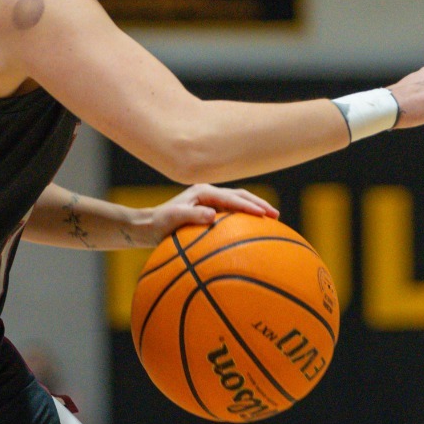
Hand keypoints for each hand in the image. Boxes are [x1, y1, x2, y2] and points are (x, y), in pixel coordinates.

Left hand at [135, 184, 278, 246]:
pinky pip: (232, 214)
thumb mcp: (173, 219)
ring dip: (255, 209)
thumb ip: (192, 216)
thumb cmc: (158, 224)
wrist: (147, 226)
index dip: (249, 206)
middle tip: (276, 216)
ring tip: (272, 220)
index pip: (232, 198)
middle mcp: (208, 194)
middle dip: (259, 204)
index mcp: (203, 192)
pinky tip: (254, 231)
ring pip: (238, 203)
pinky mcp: (209, 212)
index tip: (263, 215)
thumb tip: (213, 216)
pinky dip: (245, 218)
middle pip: (240, 196)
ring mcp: (210, 202)